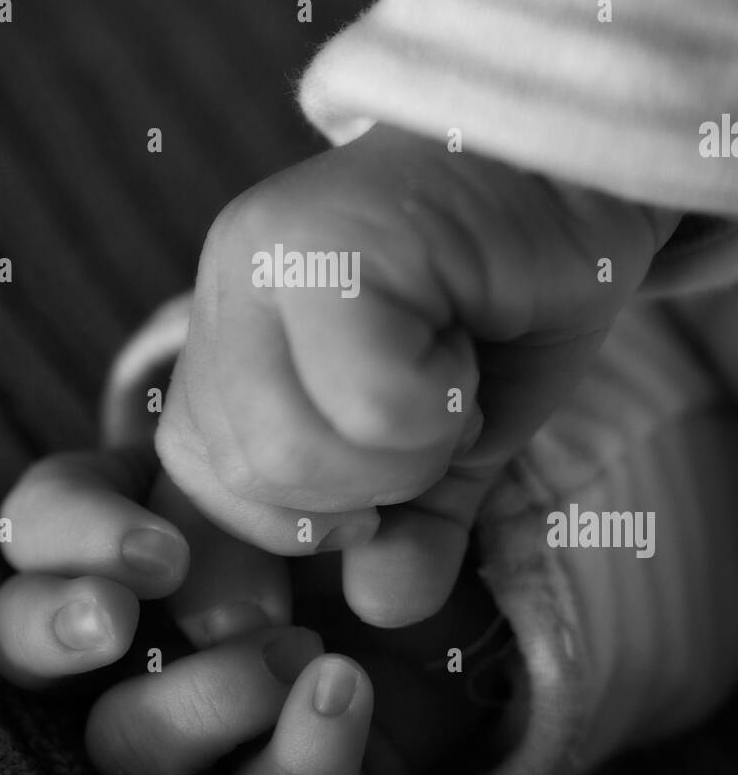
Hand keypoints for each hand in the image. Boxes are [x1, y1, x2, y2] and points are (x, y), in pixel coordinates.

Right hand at [0, 446, 509, 774]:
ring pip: (126, 746)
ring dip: (195, 701)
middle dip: (53, 628)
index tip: (160, 549)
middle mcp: (137, 626)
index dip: (70, 535)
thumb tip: (266, 557)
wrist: (461, 574)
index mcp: (130, 519)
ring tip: (294, 649)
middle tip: (119, 619)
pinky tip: (346, 690)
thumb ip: (274, 472)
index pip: (37, 520)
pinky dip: (299, 758)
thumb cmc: (365, 483)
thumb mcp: (322, 448)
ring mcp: (198, 715)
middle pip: (18, 640)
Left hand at [157, 123, 675, 625]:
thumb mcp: (448, 442)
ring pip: (297, 449)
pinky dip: (443, 401)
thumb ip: (408, 527)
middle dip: (367, 486)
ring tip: (446, 366)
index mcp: (234, 335)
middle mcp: (231, 287)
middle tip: (433, 407)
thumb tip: (380, 605)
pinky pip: (370, 402)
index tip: (384, 479)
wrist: (573, 168)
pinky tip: (464, 327)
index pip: (202, 487)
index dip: (297, 523)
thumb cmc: (503, 301)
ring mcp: (266, 255)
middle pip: (251, 480)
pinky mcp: (327, 238)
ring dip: (407, 446)